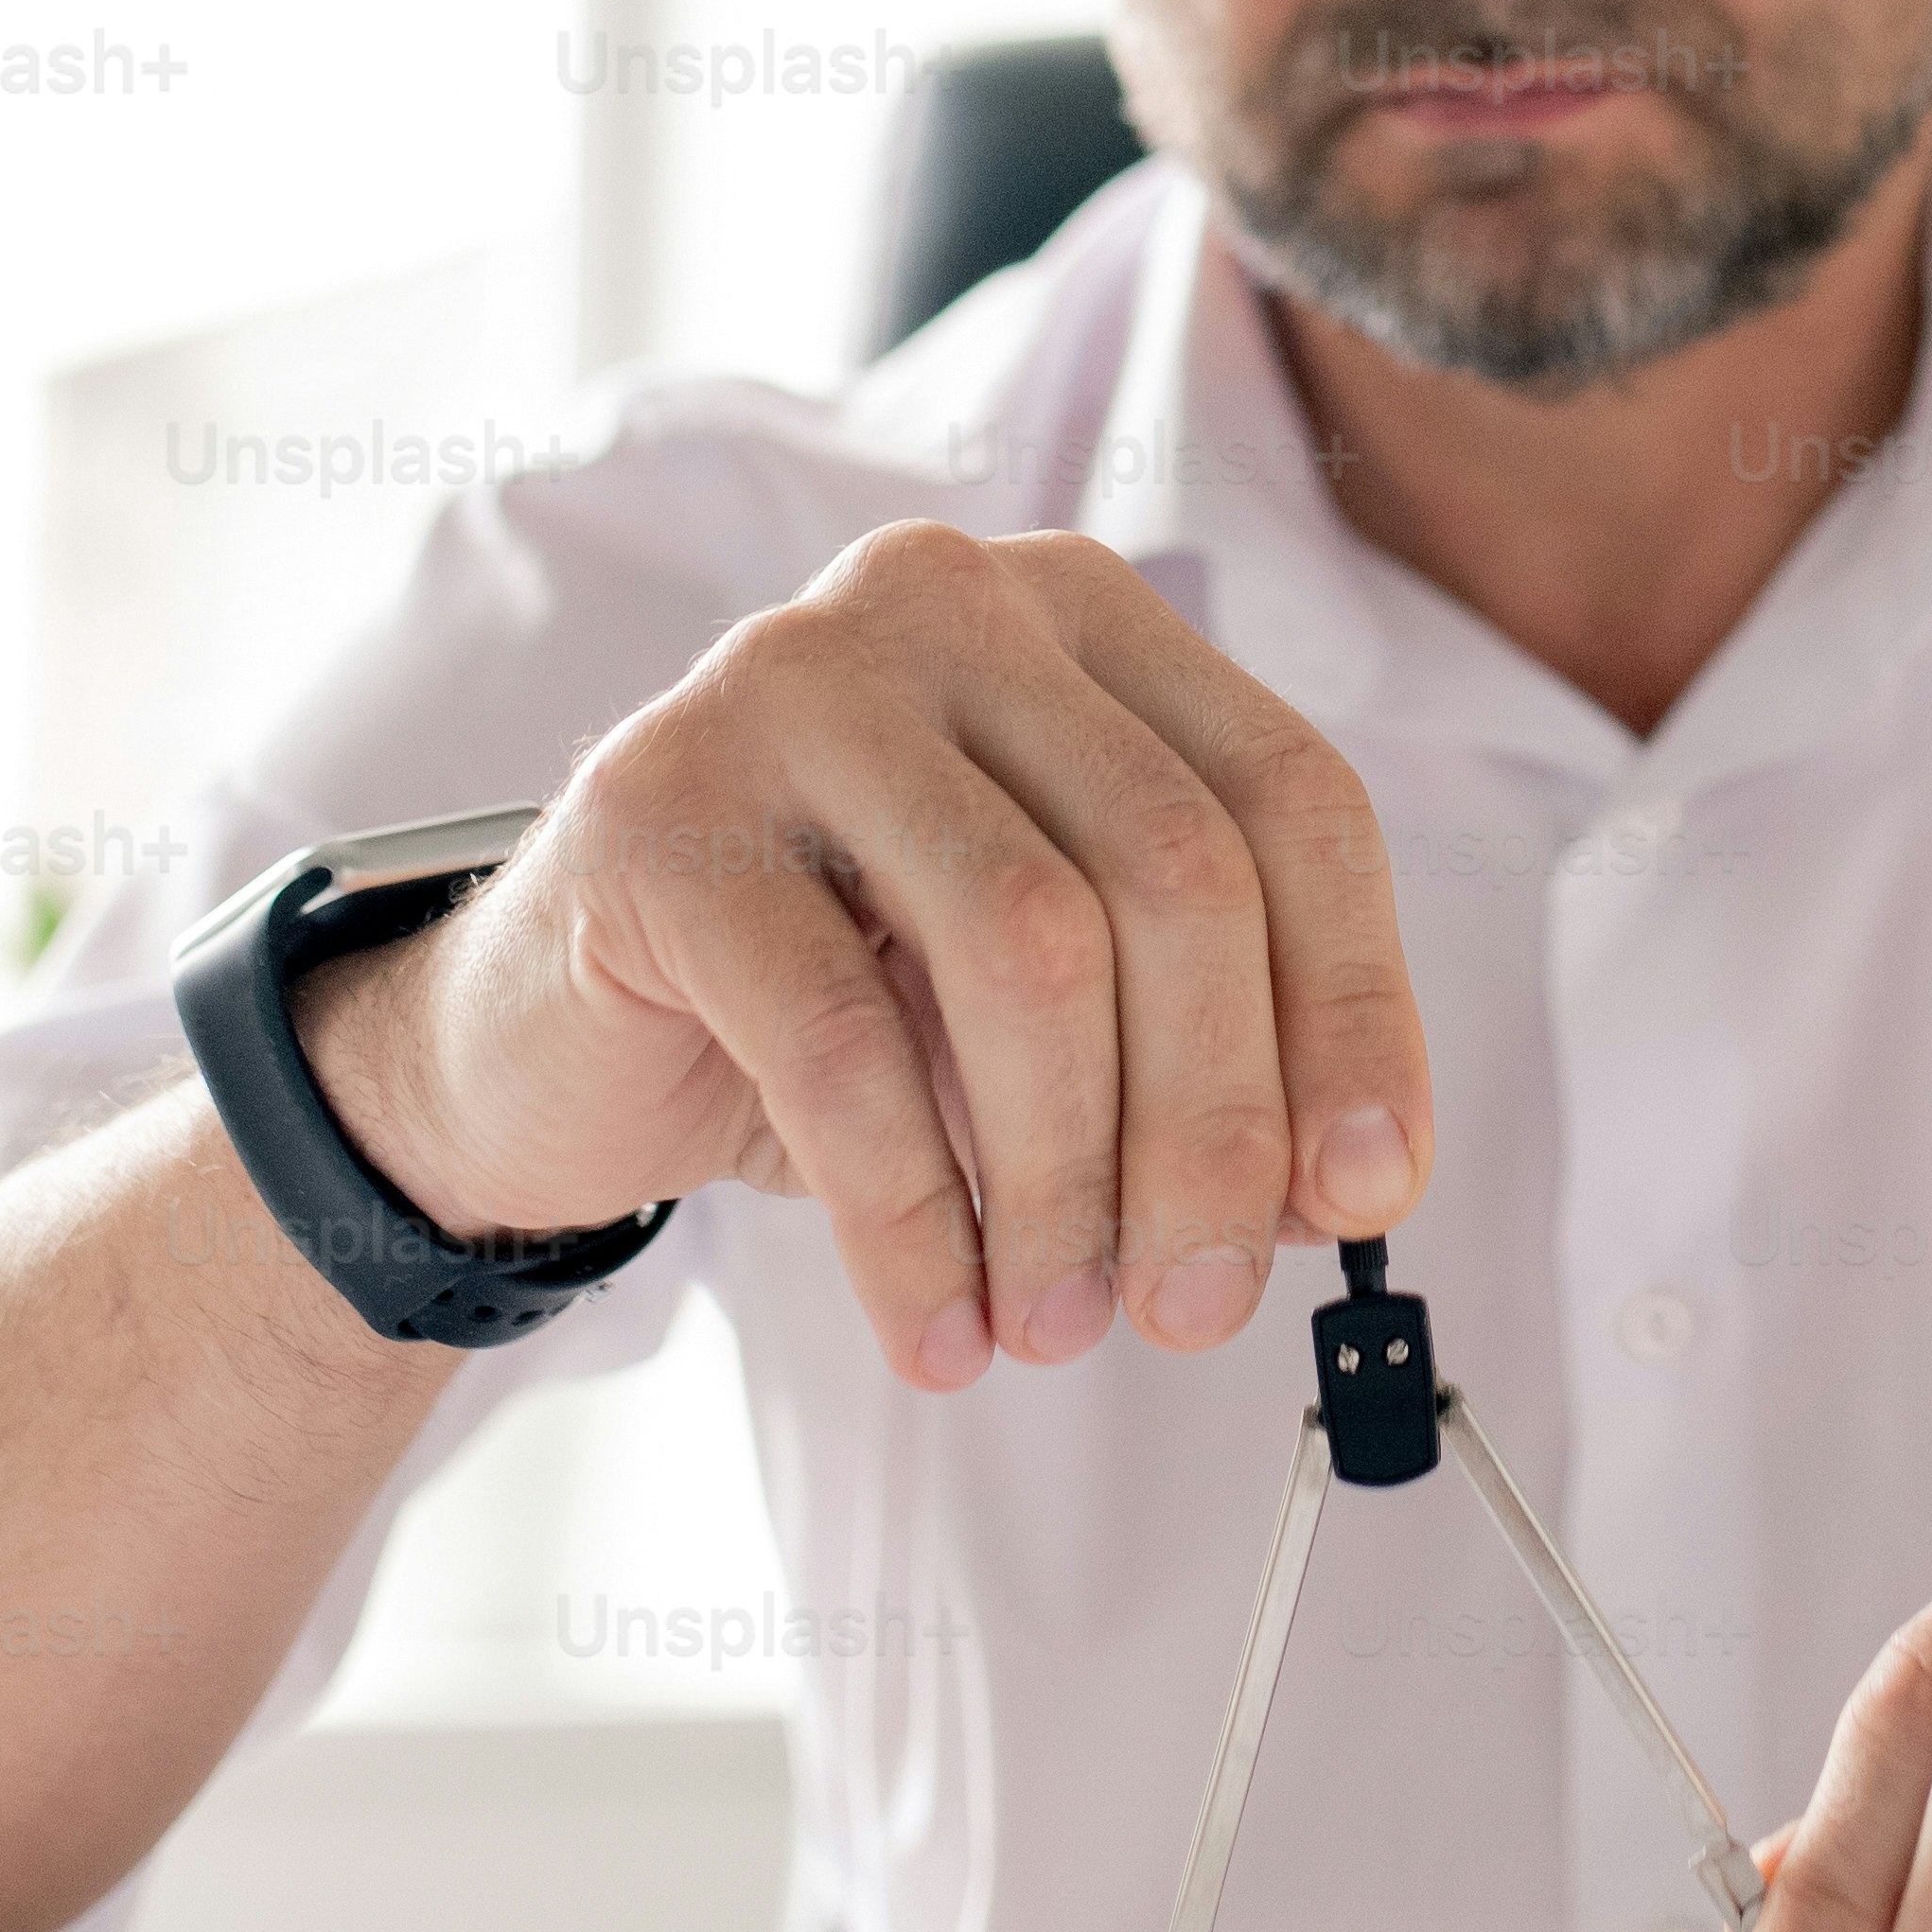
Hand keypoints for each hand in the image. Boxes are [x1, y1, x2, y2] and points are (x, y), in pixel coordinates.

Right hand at [293, 522, 1427, 1394]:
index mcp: (1084, 619)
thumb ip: (1203, 1065)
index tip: (1377, 1192)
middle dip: (1211, 1126)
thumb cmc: (836, 1006)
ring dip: (1067, 1183)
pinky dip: (916, 1223)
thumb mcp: (1047, 1024)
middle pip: (1174, 870)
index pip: (1291, 800)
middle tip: (1195, 1308)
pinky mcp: (663, 807)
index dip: (1353, 1008)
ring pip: (1028, 948)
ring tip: (1058, 1327)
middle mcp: (951, 603)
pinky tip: (940, 1328)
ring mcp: (795, 683)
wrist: (554, 1033)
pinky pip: (845, 1044)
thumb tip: (1348, 1184)